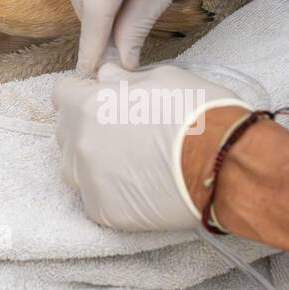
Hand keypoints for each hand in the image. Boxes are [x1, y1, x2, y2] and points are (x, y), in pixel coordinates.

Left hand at [52, 60, 248, 230]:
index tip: (100, 102)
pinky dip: (110, 194)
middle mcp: (80, 143)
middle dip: (86, 129)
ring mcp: (90, 181)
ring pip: (75, 170)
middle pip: (67, 133)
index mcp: (88, 106)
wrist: (225, 165)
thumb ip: (124, 78)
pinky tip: (136, 187)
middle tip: (121, 133)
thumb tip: (106, 78)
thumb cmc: (198, 114)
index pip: (62, 95)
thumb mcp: (162, 78)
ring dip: (93, 164)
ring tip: (128, 163)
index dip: (82, 96)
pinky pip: (95, 200)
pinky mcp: (106, 212)